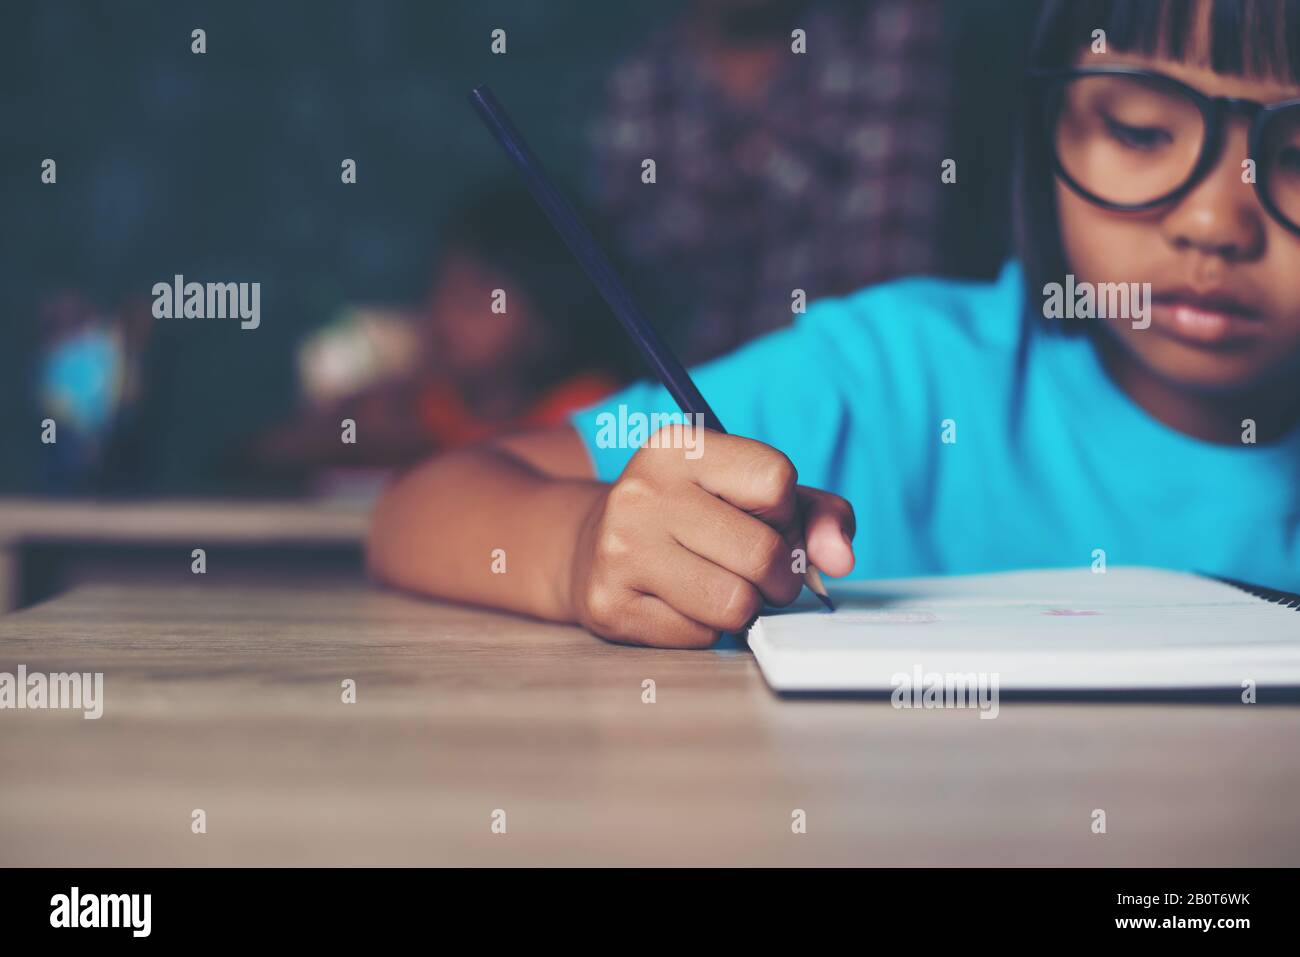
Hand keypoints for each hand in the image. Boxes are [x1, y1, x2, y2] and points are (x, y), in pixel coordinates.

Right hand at [568, 426, 854, 646]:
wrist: (592, 546)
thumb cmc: (695, 517)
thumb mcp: (754, 493)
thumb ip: (817, 514)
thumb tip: (839, 560)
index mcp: (677, 445)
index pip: (776, 480)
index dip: (785, 512)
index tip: (762, 517)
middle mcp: (642, 491)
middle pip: (762, 552)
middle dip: (778, 574)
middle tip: (756, 571)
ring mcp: (619, 550)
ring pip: (735, 604)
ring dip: (744, 607)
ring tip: (719, 586)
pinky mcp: (609, 605)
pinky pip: (700, 638)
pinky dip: (706, 630)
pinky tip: (681, 605)